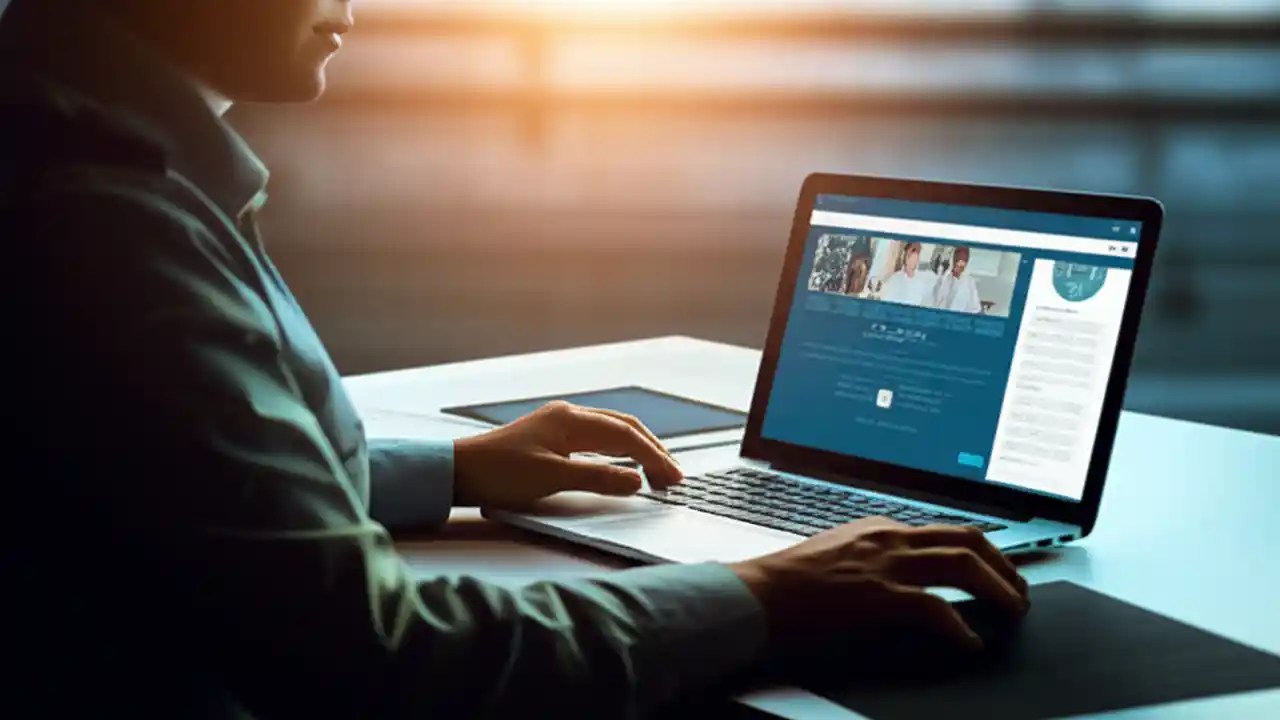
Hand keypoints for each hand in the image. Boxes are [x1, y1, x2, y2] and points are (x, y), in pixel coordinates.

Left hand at [453, 401, 682, 508]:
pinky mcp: (551, 436)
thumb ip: (598, 478)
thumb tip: (636, 480)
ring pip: (611, 430)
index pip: (625, 436)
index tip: (674, 478)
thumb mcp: (552, 479)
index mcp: (571, 420)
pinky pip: (597, 437)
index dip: (654, 457)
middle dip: (653, 449)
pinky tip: (623, 462)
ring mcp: (559, 424)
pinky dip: (618, 449)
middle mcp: (568, 415)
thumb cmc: (499, 473)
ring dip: (637, 448)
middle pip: (624, 427)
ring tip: (657, 470)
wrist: (457, 470)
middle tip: (674, 475)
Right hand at [728, 518, 1028, 649]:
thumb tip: (900, 582)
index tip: (996, 568)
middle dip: (1003, 564)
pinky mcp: (877, 596)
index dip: (981, 551)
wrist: (755, 594)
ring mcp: (884, 565)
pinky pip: (935, 608)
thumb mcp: (836, 557)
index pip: (945, 530)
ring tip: (1013, 611)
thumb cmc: (785, 583)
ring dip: (998, 589)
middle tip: (1017, 591)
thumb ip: (870, 560)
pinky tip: (970, 642)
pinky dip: (960, 625)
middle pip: (966, 539)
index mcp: (878, 529)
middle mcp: (887, 539)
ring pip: (963, 565)